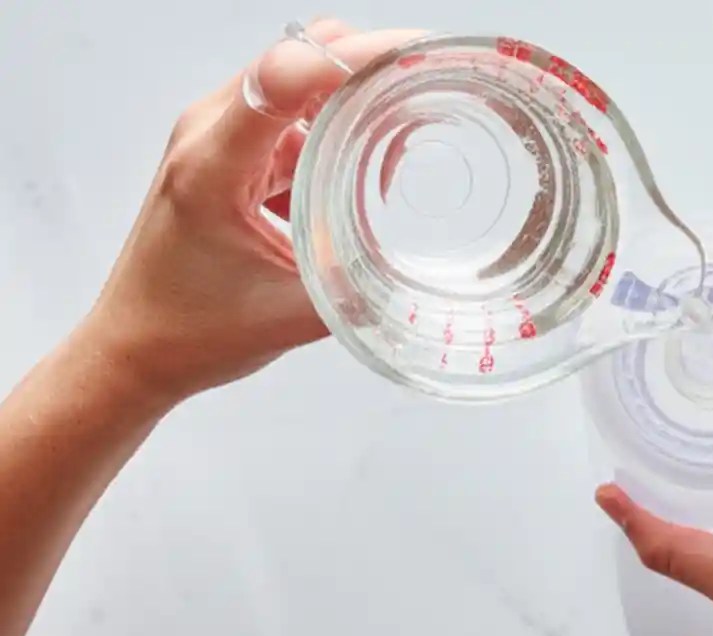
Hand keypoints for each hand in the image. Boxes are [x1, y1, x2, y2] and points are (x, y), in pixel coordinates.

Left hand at [82, 20, 423, 404]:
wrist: (133, 350)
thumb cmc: (189, 332)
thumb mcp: (291, 315)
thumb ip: (359, 286)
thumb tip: (421, 262)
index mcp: (213, 165)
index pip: (283, 76)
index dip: (354, 57)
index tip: (413, 60)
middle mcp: (208, 132)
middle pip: (298, 61)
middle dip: (369, 68)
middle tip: (428, 92)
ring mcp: (215, 137)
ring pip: (299, 87)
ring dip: (352, 105)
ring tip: (403, 138)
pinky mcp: (227, 154)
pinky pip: (290, 120)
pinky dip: (333, 135)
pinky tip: (361, 176)